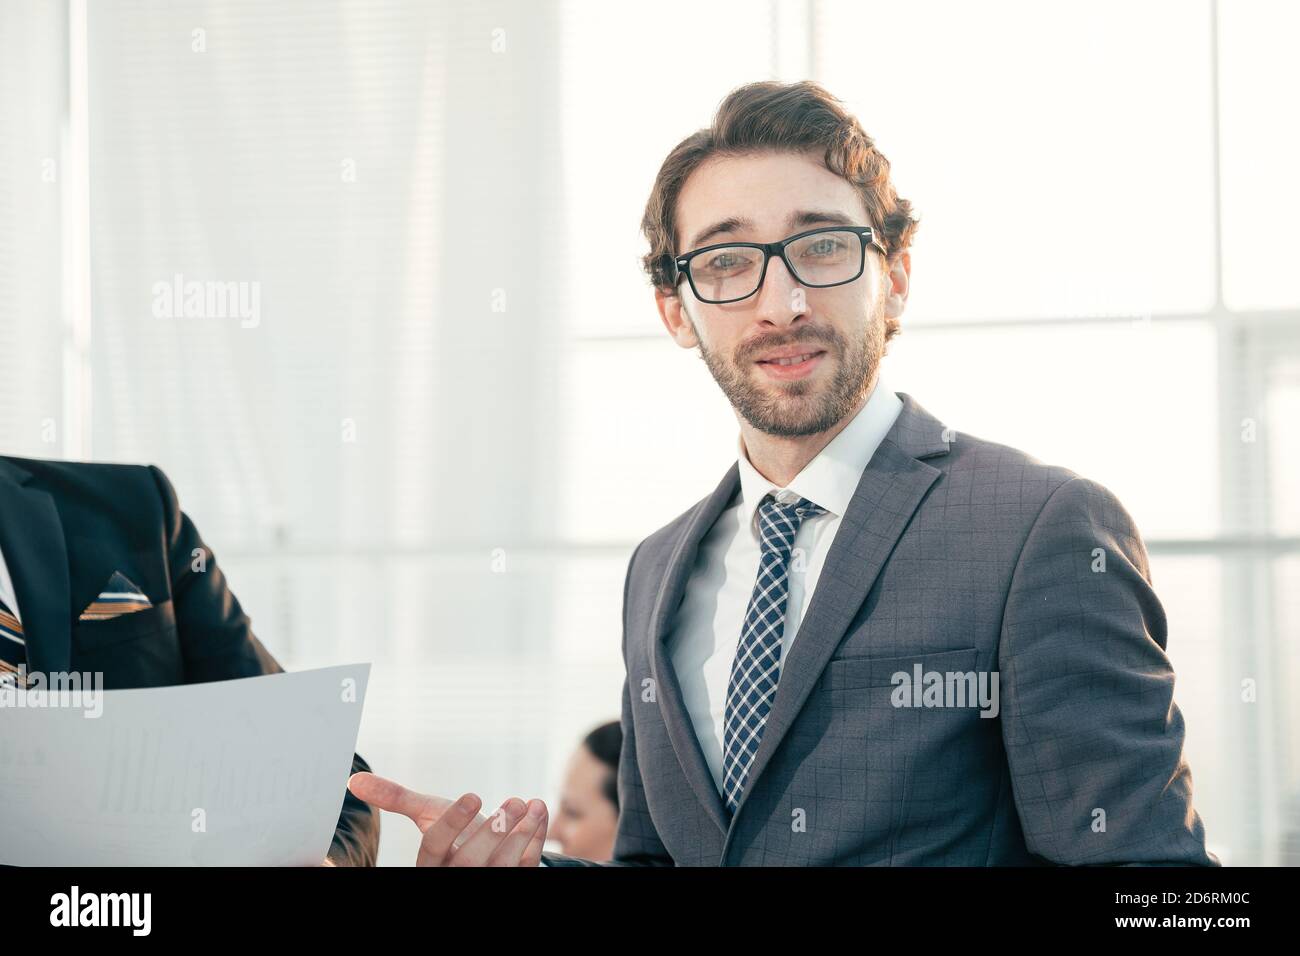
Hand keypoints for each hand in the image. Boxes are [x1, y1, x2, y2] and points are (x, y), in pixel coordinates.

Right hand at [347, 771, 547, 866]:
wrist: (486, 853)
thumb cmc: (455, 834)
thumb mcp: (427, 815)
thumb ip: (396, 798)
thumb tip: (354, 780)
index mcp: (430, 863)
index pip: (434, 847)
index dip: (452, 822)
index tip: (474, 794)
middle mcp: (455, 877)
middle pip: (469, 863)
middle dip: (492, 831)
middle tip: (511, 802)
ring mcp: (486, 883)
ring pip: (502, 869)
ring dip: (521, 835)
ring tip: (531, 804)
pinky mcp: (513, 883)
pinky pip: (526, 868)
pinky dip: (537, 838)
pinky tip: (540, 812)